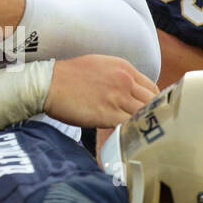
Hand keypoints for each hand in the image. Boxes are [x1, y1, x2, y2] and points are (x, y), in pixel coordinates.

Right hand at [43, 55, 157, 129]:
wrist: (49, 84)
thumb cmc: (69, 76)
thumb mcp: (100, 65)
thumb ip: (118, 76)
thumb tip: (128, 90)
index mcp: (125, 68)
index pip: (152, 89)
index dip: (153, 103)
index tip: (149, 113)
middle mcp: (125, 81)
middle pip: (153, 102)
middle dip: (152, 115)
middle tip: (148, 127)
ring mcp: (118, 98)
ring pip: (144, 115)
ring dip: (143, 126)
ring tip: (140, 135)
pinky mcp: (108, 114)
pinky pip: (130, 126)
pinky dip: (131, 132)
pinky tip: (129, 138)